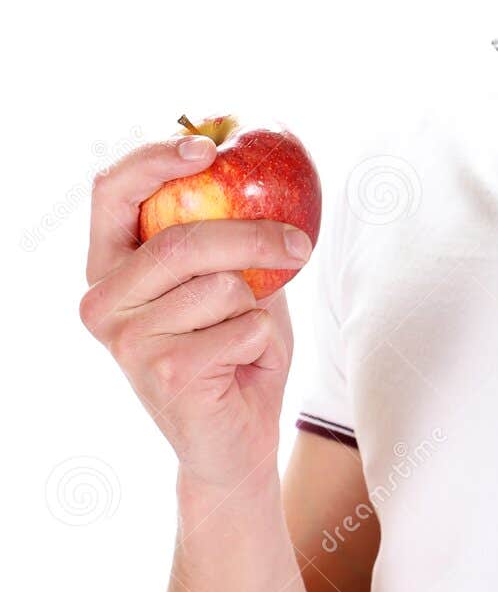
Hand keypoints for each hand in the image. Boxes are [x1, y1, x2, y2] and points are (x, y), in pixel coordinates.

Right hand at [79, 134, 311, 499]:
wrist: (234, 441)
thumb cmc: (233, 350)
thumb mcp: (232, 281)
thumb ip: (230, 234)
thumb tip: (269, 173)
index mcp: (109, 267)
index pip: (111, 192)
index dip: (154, 160)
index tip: (208, 150)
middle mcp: (103, 302)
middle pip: (182, 241)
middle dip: (253, 236)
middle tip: (299, 243)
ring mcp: (128, 341)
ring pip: (223, 286)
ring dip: (258, 306)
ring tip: (244, 336)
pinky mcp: (164, 373)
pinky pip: (244, 327)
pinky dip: (263, 342)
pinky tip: (241, 367)